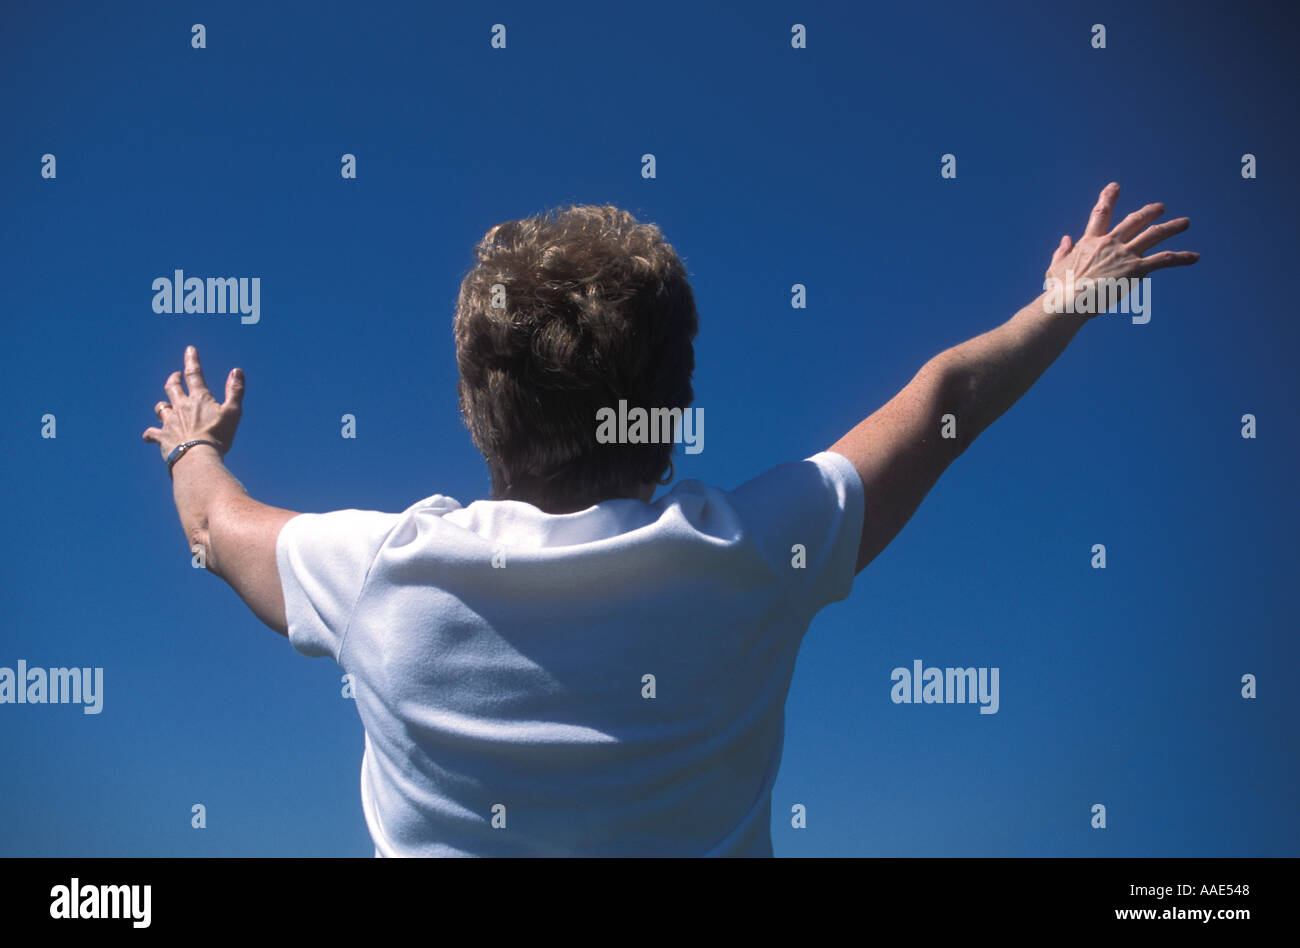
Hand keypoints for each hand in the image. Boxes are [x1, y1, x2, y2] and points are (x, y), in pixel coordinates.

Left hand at [142, 346, 244, 459]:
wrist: (197, 457)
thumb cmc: (218, 436)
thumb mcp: (233, 412)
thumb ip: (235, 391)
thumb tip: (237, 371)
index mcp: (198, 399)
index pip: (194, 374)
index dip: (192, 360)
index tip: (189, 349)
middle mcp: (180, 407)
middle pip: (172, 387)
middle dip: (174, 380)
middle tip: (175, 376)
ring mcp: (169, 422)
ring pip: (161, 408)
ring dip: (163, 406)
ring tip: (164, 406)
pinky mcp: (161, 437)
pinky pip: (151, 433)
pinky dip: (150, 434)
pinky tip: (149, 436)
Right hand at [1045, 182, 1199, 312]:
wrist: (1068, 301)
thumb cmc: (1058, 290)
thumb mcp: (1055, 268)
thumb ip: (1062, 251)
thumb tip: (1066, 238)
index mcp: (1090, 242)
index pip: (1101, 214)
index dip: (1108, 198)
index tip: (1115, 187)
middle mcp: (1110, 243)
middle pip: (1135, 220)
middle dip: (1149, 212)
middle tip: (1160, 207)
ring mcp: (1125, 254)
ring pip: (1154, 234)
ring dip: (1171, 227)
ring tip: (1185, 222)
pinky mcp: (1137, 269)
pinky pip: (1164, 259)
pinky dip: (1181, 257)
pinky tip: (1195, 257)